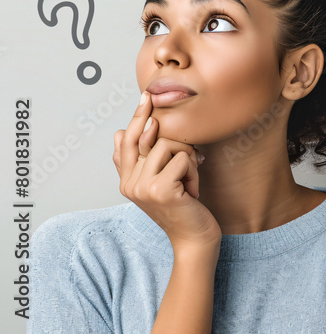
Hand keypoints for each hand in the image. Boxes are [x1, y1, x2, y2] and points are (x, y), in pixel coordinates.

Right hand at [112, 90, 221, 251]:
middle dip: (160, 125)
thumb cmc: (183, 208)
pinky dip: (194, 172)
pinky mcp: (159, 190)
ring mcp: (142, 187)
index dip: (137, 118)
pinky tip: (193, 191)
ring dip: (188, 160)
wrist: (194, 239)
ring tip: (189, 180)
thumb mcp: (159, 183)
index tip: (147, 98)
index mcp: (126, 180)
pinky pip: (182, 159)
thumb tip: (120, 132)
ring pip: (167, 145)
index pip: (126, 142)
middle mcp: (129, 184)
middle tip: (165, 115)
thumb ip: (142, 161)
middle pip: (144, 137)